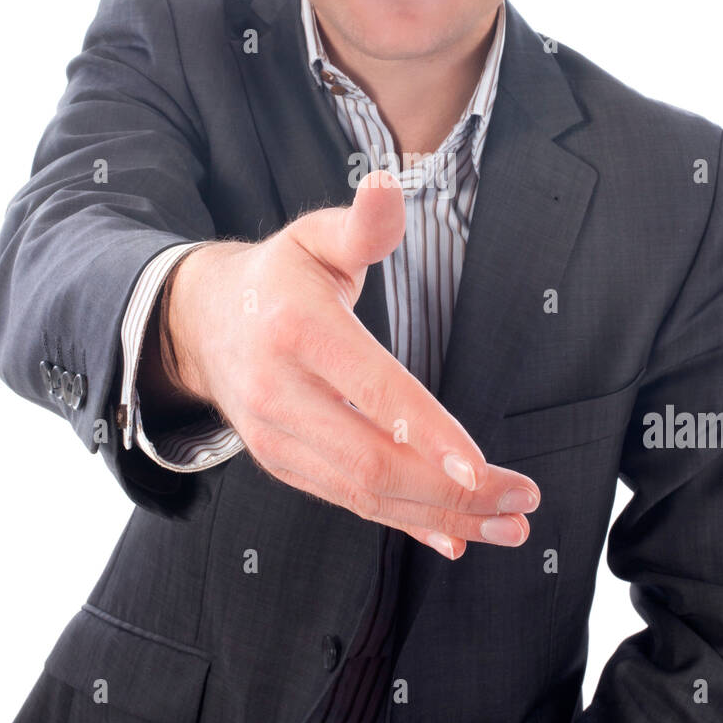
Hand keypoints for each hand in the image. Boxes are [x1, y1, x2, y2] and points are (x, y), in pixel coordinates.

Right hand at [165, 170, 539, 557]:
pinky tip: (455, 535)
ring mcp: (275, 436)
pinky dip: (406, 522)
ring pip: (363, 493)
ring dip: (442, 515)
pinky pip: (349, 502)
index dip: (426, 430)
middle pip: (371, 460)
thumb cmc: (276, 277)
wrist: (201, 323)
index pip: (369, 387)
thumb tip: (391, 187)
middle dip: (453, 489)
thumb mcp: (314, 238)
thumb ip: (363, 224)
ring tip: (509, 526)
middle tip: (521, 500)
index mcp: (295, 328)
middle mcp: (278, 391)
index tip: (481, 463)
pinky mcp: (282, 463)